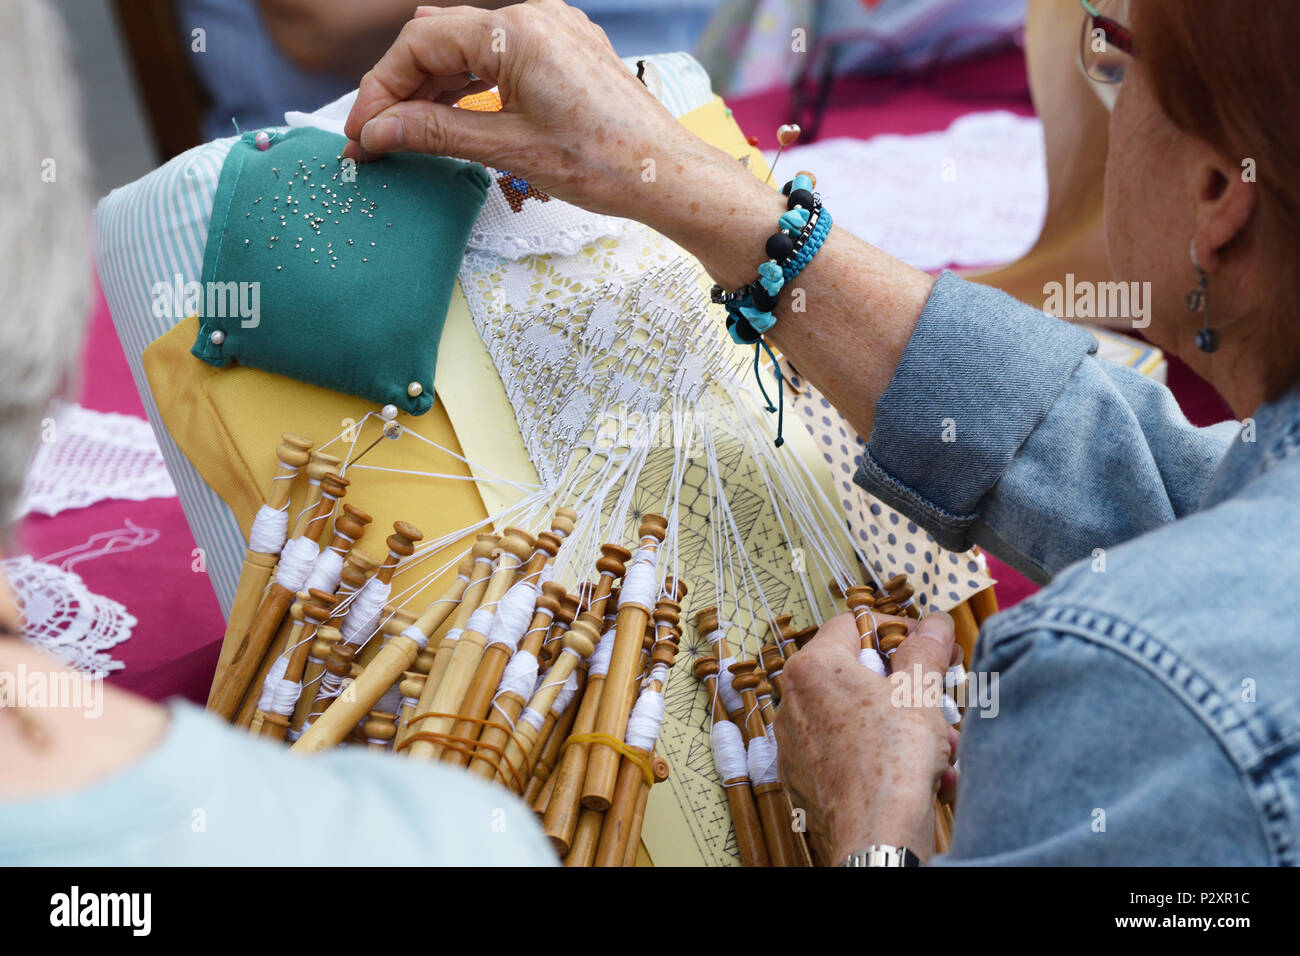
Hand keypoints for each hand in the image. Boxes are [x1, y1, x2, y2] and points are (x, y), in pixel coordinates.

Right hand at [342, 0, 741, 226]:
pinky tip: (448, 114)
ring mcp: (552, 30)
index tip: (362, 130)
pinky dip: (469, 84)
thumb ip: (436, 133)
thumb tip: (379, 133)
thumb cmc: (605, 163)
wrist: (667, 175)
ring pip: (469, 47)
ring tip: (405, 132)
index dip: (381, 86)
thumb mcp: (508, 149)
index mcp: (518, 31)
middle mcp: (535, 17)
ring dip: (433, 87)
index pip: (421, 42)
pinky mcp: (563, 51)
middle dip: (402, 86)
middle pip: (441, 39)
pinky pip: (500, 56)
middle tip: (376, 136)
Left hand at [775, 611, 960, 863]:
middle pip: (856, 676)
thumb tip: (934, 625)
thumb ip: (925, 650)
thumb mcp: (920, 692)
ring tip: (940, 748)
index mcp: (812, 667)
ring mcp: (794, 742)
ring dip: (902, 729)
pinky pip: (848, 753)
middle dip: (904, 690)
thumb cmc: (895, 759)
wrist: (877, 834)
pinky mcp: (803, 777)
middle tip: (936, 702)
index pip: (853, 625)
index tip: (923, 646)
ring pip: (857, 719)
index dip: (894, 631)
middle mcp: (792, 701)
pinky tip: (921, 775)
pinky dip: (882, 758)